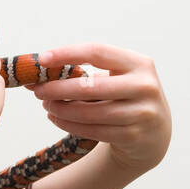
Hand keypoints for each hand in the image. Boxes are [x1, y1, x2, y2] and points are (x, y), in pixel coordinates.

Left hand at [27, 42, 171, 176]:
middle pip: (89, 86)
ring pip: (89, 113)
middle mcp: (145, 86)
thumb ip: (83, 73)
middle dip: (57, 89)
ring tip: (47, 105)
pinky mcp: (134, 136)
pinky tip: (56, 118)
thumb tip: (34, 76)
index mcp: (139, 63)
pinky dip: (69, 125)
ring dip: (61, 109)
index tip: (42, 59)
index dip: (68, 53)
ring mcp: (142, 113)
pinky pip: (93, 130)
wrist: (154, 133)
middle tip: (38, 90)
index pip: (98, 52)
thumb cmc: (125, 97)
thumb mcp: (116, 78)